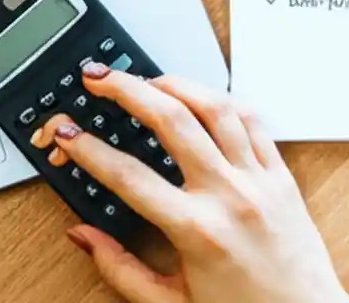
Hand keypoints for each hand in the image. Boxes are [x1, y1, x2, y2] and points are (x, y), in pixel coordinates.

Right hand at [31, 66, 348, 302]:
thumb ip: (120, 269)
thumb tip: (83, 236)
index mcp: (197, 231)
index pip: (128, 176)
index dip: (88, 150)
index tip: (66, 133)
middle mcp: (229, 196)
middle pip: (170, 120)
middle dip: (126, 90)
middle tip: (98, 79)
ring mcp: (259, 181)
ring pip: (215, 108)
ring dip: (175, 84)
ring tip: (146, 78)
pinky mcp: (282, 177)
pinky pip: (254, 122)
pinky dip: (224, 101)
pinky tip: (202, 97)